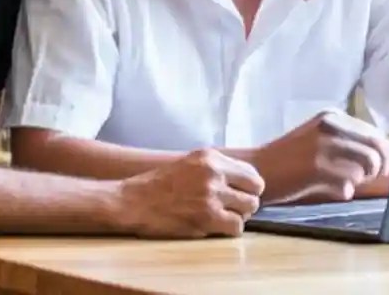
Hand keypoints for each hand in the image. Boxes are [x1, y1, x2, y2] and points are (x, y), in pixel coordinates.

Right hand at [112, 149, 264, 237]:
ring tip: (222, 218)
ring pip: (248, 209)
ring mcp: (212, 195)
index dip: (250, 186)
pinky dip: (229, 230)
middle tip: (233, 209)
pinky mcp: (207, 217)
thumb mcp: (189, 164)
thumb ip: (215, 168)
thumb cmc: (159, 185)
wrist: (133, 202)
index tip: (242, 194)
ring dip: (238, 216)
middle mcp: (214, 173)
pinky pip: (236, 227)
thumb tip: (244, 180)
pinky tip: (216, 228)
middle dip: (247, 202)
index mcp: (211, 157)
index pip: (251, 172)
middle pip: (255, 190)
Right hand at [251, 109, 388, 204]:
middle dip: (380, 168)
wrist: (258, 170)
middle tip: (372, 180)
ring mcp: (323, 146)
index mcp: (332, 117)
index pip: (375, 134)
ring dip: (360, 180)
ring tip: (344, 183)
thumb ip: (348, 143)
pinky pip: (348, 184)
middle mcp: (330, 126)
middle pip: (376, 149)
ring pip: (366, 167)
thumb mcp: (319, 139)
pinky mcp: (317, 167)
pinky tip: (330, 190)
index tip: (384, 169)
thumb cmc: (291, 159)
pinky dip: (344, 191)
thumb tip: (384, 157)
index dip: (385, 154)